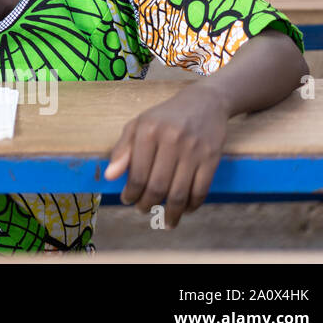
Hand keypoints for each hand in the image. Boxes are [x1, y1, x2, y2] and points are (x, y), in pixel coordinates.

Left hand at [104, 84, 228, 228]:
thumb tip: (109, 176)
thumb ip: (122, 150)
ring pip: (180, 193)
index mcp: (148, 131)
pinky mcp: (212, 158)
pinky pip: (201, 190)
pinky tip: (185, 210)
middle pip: (158, 186)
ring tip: (165, 220)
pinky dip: (192, 205)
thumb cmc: (165, 116)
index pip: (137, 173)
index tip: (127, 200)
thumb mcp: (138, 125)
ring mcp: (194, 150)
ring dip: (171, 213)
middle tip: (143, 210)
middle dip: (148, 204)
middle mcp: (171, 140)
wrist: (204, 102)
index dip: (131, 192)